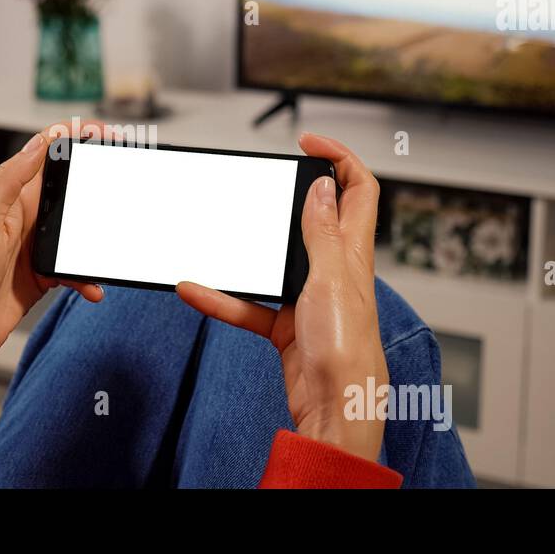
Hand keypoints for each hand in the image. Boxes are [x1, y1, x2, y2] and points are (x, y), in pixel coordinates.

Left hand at [0, 125, 102, 397]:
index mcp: (8, 194)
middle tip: (124, 183)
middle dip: (99, 182)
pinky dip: (88, 275)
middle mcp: (25, 214)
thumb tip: (38, 144)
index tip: (106, 134)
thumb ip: (9, 180)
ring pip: (80, 227)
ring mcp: (36, 243)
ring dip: (97, 237)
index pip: (45, 151)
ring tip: (111, 245)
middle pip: (71, 185)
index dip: (76, 135)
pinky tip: (92, 286)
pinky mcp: (45, 272)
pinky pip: (76, 266)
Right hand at [176, 133, 387, 461]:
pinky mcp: (287, 326)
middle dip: (290, 195)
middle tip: (263, 178)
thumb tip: (323, 187)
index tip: (307, 142)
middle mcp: (334, 270)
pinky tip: (195, 290)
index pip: (359, 190)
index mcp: (353, 252)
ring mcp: (309, 298)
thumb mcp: (331, 280)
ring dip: (246, 248)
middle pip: (317, 218)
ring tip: (221, 229)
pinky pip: (248, 304)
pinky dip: (222, 298)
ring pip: (275, 260)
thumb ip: (322, 232)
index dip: (340, 158)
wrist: (335, 411)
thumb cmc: (346, 353)